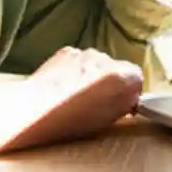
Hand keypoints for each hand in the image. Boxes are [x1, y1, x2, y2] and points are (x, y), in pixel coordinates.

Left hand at [5, 47, 144, 150]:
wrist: (35, 109)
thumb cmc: (72, 121)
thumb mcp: (108, 119)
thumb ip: (123, 102)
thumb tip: (126, 96)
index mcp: (125, 77)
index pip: (137, 79)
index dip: (128, 92)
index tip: (118, 103)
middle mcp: (109, 59)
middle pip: (116, 68)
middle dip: (109, 81)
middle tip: (95, 101)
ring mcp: (86, 52)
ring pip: (96, 63)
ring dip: (91, 74)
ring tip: (75, 95)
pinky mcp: (67, 51)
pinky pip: (77, 60)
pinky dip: (74, 69)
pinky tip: (62, 85)